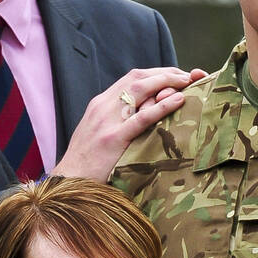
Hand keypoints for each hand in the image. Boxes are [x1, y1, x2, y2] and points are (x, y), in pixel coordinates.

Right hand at [55, 67, 206, 182]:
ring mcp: (107, 122)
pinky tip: (179, 99)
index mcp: (100, 105)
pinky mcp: (113, 139)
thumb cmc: (88, 163)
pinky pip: (142, 118)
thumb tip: (142, 117)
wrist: (69, 183)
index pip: (131, 78)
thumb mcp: (99, 135)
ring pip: (139, 90)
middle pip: (137, 78)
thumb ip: (116, 122)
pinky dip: (162, 106)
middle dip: (165, 73)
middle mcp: (103, 107)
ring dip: (167, 82)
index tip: (176, 76)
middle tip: (188, 76)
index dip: (156, 74)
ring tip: (187, 82)